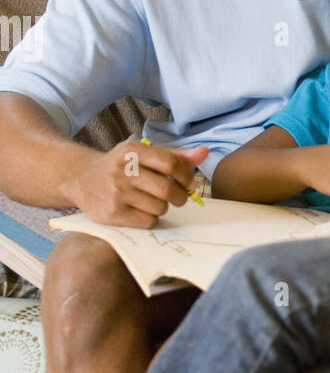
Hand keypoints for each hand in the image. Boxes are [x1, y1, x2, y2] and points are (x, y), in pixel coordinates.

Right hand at [67, 141, 208, 227]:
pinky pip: (148, 221)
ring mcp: (116, 193)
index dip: (187, 176)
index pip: (171, 163)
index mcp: (132, 150)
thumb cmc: (121, 166)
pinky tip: (141, 211)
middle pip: (168, 189)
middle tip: (178, 198)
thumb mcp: (143, 154)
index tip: (189, 183)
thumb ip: (175, 155)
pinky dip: (151, 219)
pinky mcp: (112, 213)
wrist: (81, 179)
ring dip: (163, 207)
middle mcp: (122, 170)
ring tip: (152, 201)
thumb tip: (204, 152)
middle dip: (180, 197)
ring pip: (159, 208)